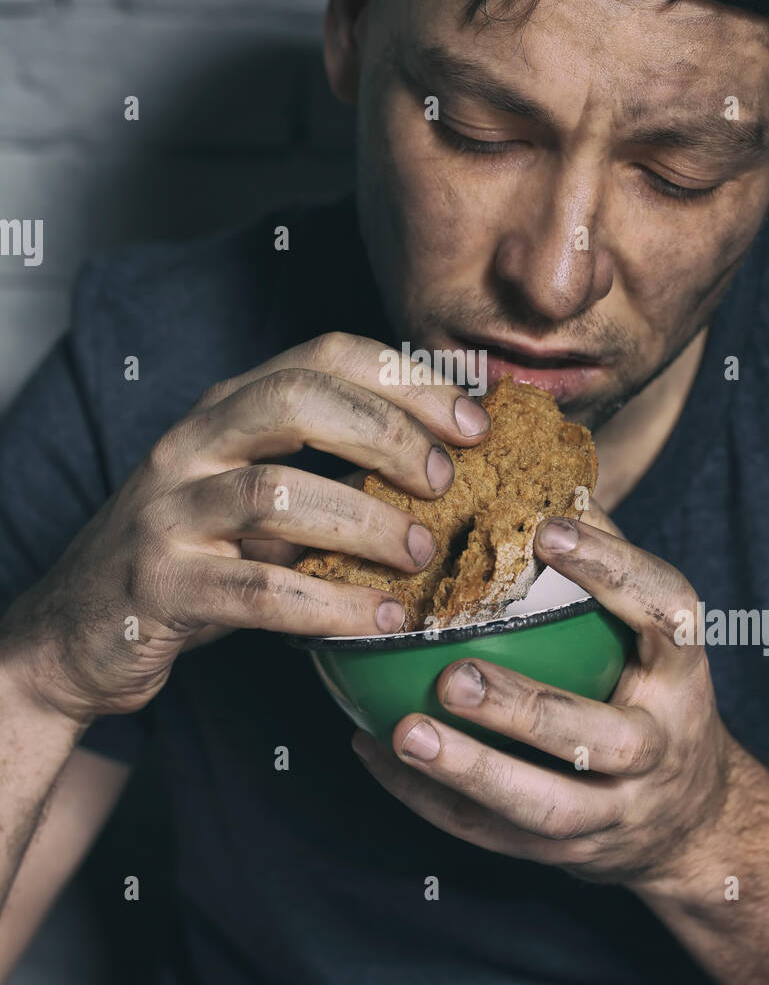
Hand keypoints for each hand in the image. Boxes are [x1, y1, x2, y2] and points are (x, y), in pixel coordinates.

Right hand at [0, 333, 488, 722]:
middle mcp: (192, 444)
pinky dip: (331, 604)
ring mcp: (170, 513)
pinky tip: (380, 617)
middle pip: (295, 400)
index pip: (322, 355)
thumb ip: (326, 469)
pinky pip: (258, 589)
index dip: (406, 379)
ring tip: (421, 555)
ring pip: (277, 493)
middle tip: (445, 480)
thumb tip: (449, 460)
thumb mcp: (255, 493)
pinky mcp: (161, 586)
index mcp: (225, 408)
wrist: (80, 629)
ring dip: (365, 522)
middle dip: (386, 432)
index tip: (474, 422)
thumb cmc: (196, 555)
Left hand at [351, 503, 735, 892]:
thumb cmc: (652, 694)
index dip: (613, 571)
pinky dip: (429, 798)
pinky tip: (372, 753)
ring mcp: (618, 813)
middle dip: (527, 710)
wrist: (693, 824)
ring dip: (471, 770)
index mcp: (682, 672)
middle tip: (455, 674)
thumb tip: (541, 473)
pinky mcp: (569, 855)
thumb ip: (605, 562)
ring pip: (545, 806)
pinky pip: (494, 834)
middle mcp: (661, 747)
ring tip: (403, 732)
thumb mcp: (655, 633)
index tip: (545, 529)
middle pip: (601, 737)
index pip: (665, 614)